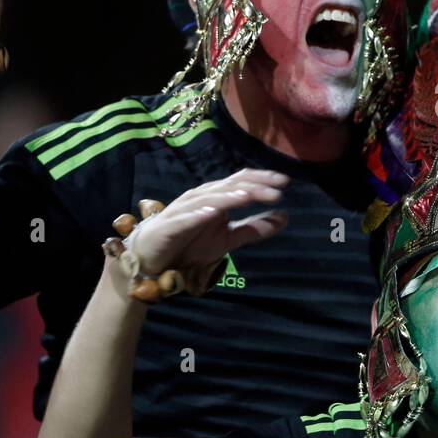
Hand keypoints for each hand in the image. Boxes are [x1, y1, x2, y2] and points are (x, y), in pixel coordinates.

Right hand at [129, 169, 289, 276]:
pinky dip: (198, 214)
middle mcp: (201, 197)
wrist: (152, 257)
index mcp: (216, 197)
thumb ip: (253, 229)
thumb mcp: (227, 239)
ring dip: (229, 197)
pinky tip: (212, 213)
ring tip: (248, 196)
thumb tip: (284, 217)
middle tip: (277, 191)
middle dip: (254, 187)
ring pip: (209, 199)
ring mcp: (184, 210)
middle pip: (229, 187)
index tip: (285, 183)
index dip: (262, 180)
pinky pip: (185, 219)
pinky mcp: (169, 226)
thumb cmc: (190, 243)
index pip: (241, 181)